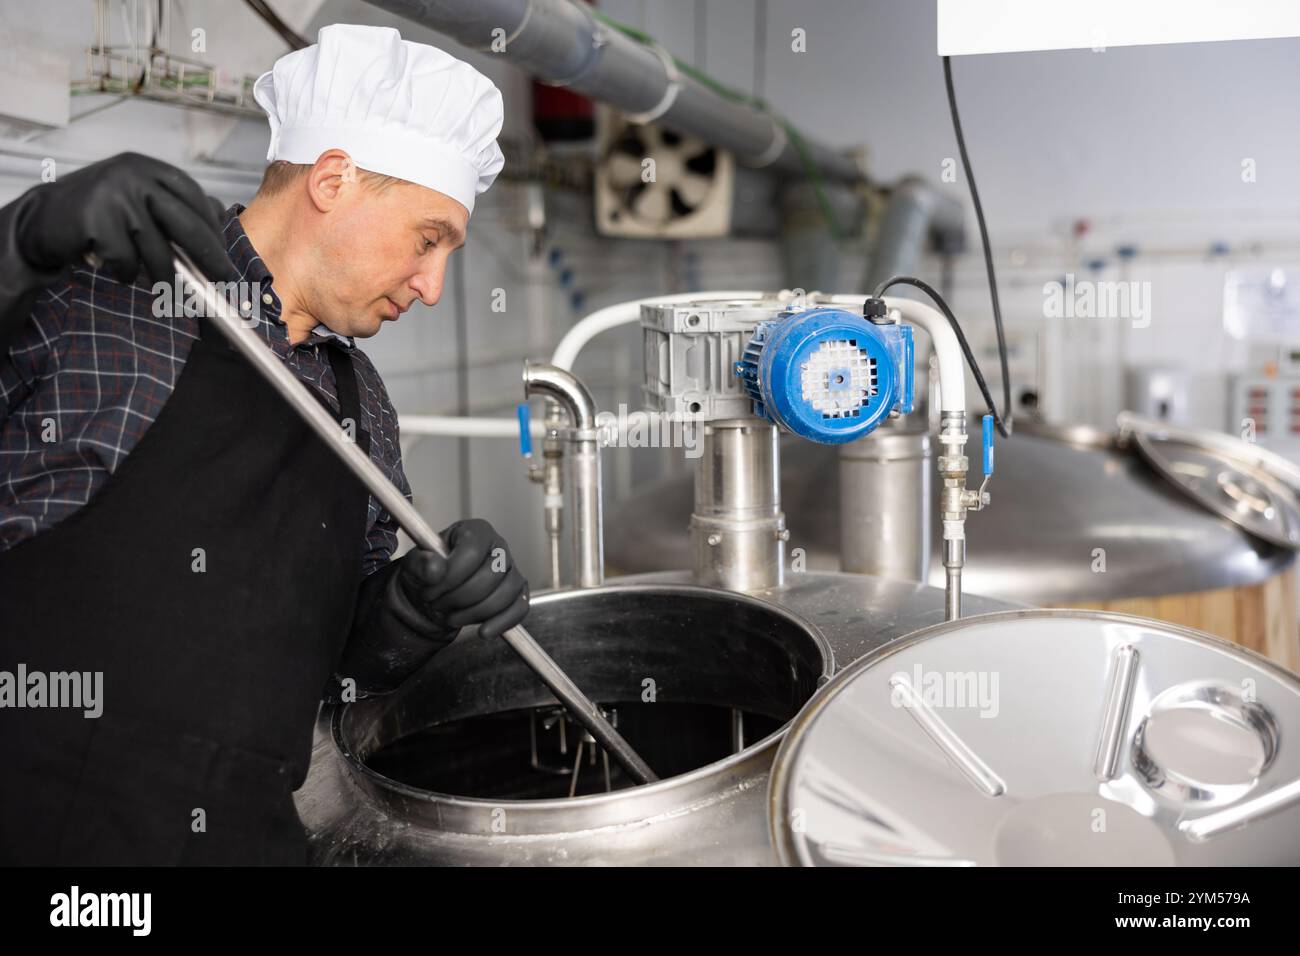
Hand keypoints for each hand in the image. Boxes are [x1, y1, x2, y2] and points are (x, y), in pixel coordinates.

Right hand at [16, 152, 236, 285]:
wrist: (41, 218)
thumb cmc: (97, 214)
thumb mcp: (136, 197)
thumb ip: (172, 204)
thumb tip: (219, 219)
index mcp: (147, 168)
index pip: (193, 196)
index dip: (214, 228)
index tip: (225, 255)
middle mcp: (133, 175)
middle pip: (185, 223)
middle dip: (209, 257)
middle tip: (224, 280)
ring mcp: (114, 195)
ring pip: (157, 249)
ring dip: (165, 276)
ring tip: (163, 288)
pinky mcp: (95, 219)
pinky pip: (127, 260)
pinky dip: (127, 273)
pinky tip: (118, 270)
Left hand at [388, 518, 529, 640]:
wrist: (436, 590)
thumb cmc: (430, 571)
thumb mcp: (415, 564)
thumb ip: (421, 564)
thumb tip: (435, 569)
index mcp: (476, 532)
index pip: (472, 553)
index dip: (451, 576)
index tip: (431, 589)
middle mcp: (499, 547)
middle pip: (490, 576)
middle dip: (460, 597)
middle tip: (438, 603)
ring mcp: (512, 570)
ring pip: (505, 595)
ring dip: (474, 613)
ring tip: (452, 616)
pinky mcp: (518, 592)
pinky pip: (519, 609)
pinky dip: (502, 623)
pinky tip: (483, 631)